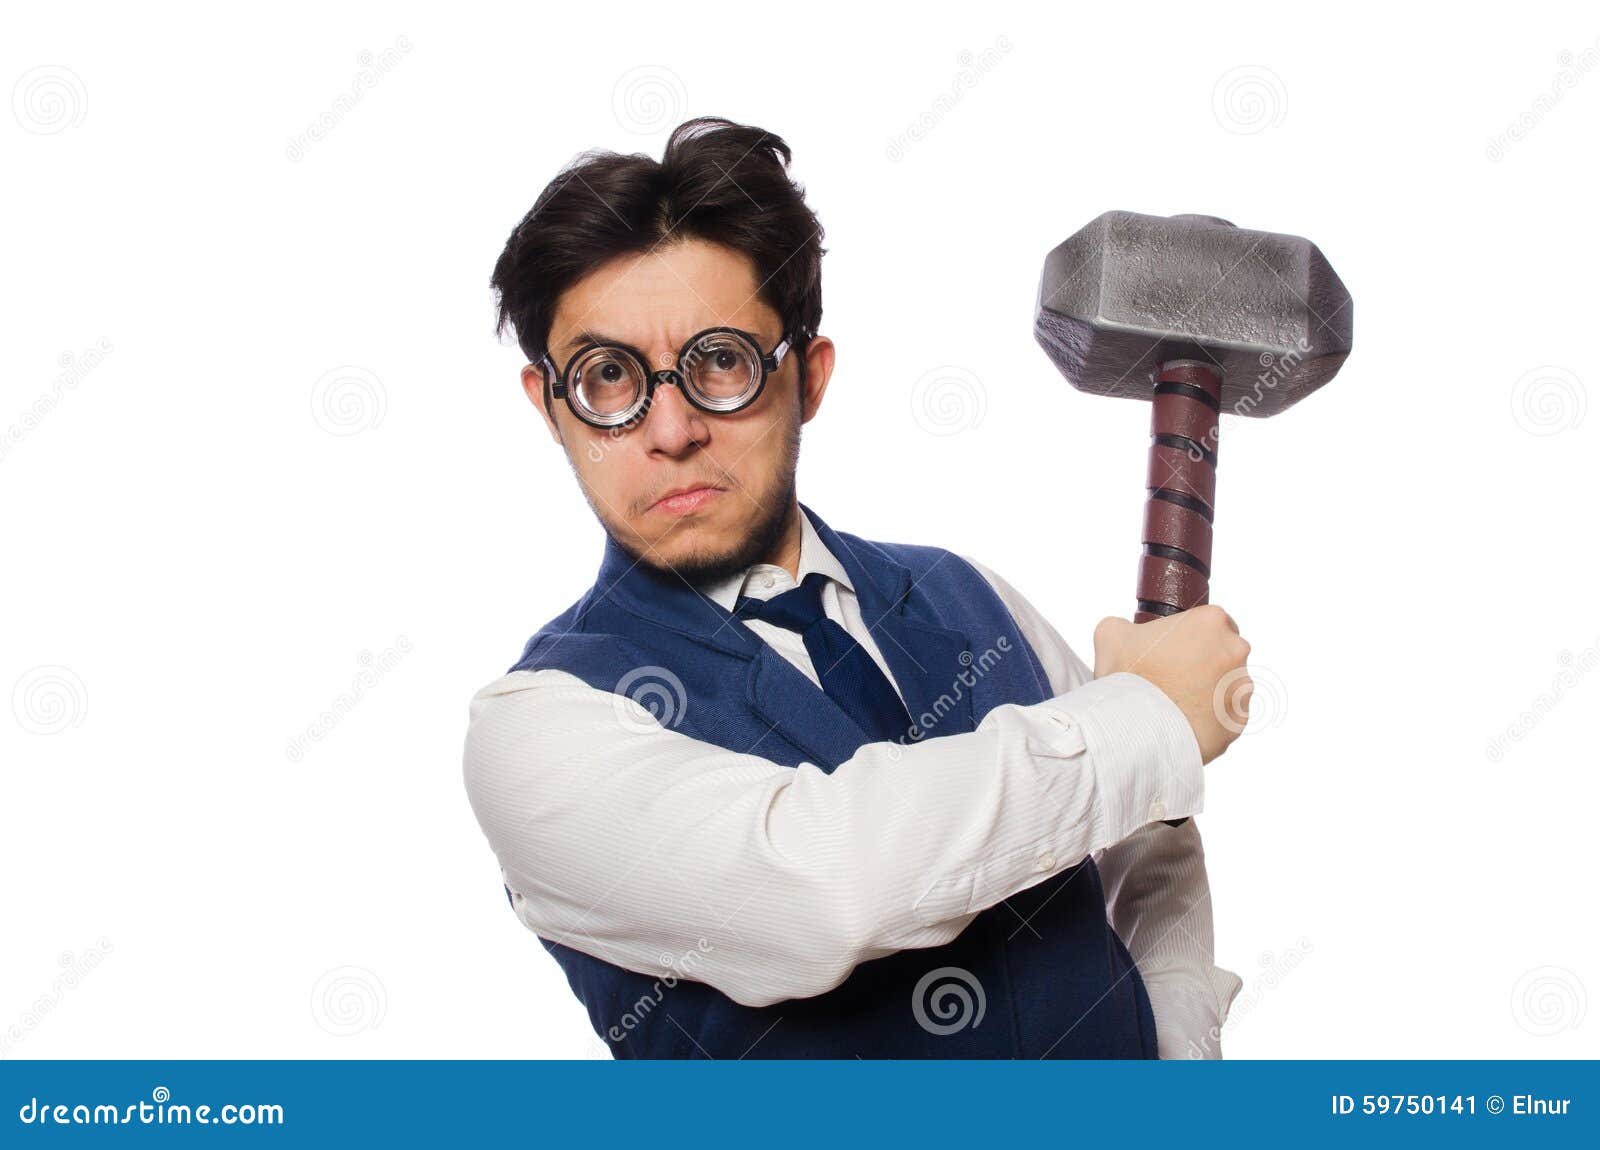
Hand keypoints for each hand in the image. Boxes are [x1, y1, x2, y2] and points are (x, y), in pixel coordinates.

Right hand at [1092, 605, 1252, 764]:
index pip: (1210, 621)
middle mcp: (1235, 650)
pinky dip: (1209, 720)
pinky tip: (1184, 723)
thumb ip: (1125, 625)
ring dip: (1207, 692)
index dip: (1190, 636)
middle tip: (1172, 679)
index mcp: (1210, 621)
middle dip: (1203, 664)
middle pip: (1223, 653)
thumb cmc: (1128, 677)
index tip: (1173, 651)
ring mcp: (1241, 687)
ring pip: (1227, 686)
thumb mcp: (1111, 634)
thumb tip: (1127, 633)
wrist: (1137, 728)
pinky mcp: (1239, 719)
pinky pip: (1226, 717)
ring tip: (1175, 705)